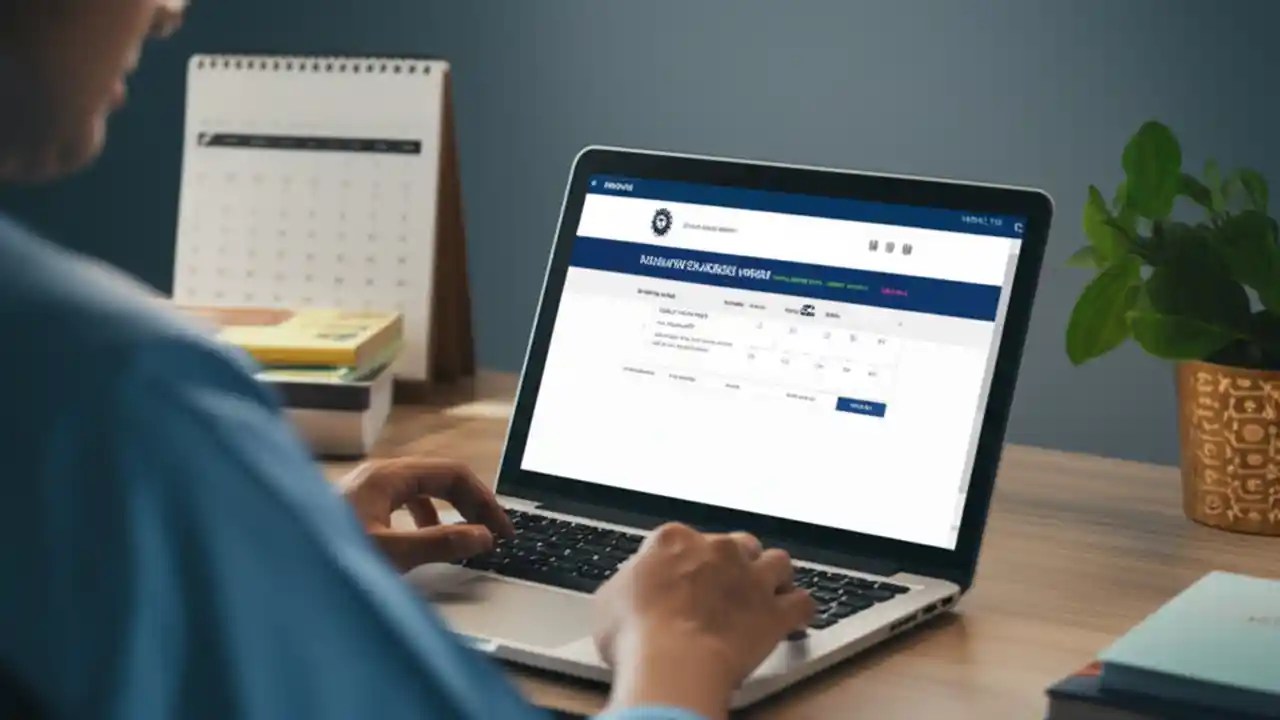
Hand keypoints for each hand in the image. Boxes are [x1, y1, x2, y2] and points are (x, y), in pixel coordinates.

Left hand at [341, 457, 514, 570]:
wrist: (277, 569)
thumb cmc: (328, 556)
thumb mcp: (393, 552)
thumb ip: (441, 543)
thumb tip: (482, 537)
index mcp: (388, 476)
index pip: (453, 474)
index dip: (484, 501)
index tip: (502, 531)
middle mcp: (378, 476)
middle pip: (440, 479)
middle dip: (472, 505)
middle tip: (495, 534)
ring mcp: (366, 490)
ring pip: (423, 491)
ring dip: (451, 512)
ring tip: (467, 539)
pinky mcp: (358, 508)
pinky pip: (405, 505)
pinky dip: (427, 520)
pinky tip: (426, 542)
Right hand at [593, 523, 815, 719]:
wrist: (671, 661)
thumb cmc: (635, 634)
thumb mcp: (608, 601)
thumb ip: (628, 584)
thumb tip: (630, 589)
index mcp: (673, 540)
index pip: (687, 539)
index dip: (688, 561)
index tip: (686, 578)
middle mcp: (717, 550)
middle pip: (738, 544)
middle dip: (736, 563)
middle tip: (726, 587)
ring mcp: (751, 578)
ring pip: (778, 562)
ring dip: (774, 577)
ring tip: (768, 594)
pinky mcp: (775, 611)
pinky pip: (804, 602)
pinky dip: (801, 611)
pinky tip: (795, 620)